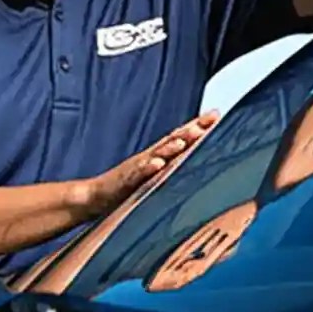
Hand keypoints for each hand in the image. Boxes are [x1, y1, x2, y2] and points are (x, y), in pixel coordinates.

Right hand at [79, 110, 220, 216]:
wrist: (97, 196)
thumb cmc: (129, 187)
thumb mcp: (155, 175)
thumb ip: (173, 166)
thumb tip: (197, 163)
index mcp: (158, 155)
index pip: (180, 136)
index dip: (198, 125)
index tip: (216, 115)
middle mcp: (150, 157)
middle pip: (172, 139)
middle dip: (191, 130)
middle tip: (208, 121)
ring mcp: (137, 167)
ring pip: (156, 154)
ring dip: (170, 147)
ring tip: (184, 142)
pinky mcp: (125, 180)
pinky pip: (137, 174)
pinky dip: (147, 168)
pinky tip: (157, 165)